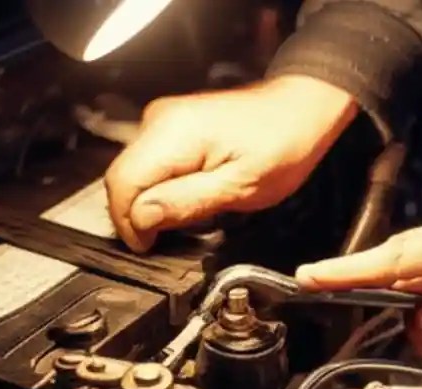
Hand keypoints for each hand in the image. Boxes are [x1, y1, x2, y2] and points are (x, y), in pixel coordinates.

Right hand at [105, 75, 358, 251]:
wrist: (300, 107)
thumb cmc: (283, 143)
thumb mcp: (240, 187)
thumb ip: (186, 203)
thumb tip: (141, 220)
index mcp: (173, 133)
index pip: (121, 185)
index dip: (129, 223)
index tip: (148, 248)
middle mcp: (158, 121)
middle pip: (121, 179)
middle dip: (137, 216)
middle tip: (166, 241)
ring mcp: (162, 120)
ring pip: (133, 174)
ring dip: (149, 203)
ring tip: (183, 218)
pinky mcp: (169, 126)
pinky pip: (148, 164)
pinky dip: (159, 188)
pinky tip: (184, 199)